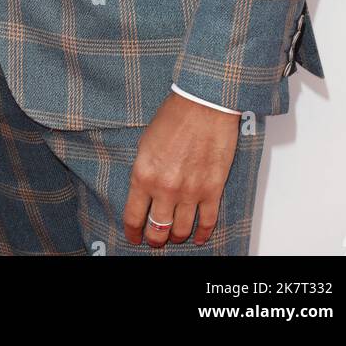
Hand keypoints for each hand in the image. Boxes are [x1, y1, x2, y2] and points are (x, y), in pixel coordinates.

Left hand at [123, 92, 239, 247]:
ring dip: (177, 237)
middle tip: (154, 240)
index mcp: (143, 175)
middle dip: (154, 239)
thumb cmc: (174, 117)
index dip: (133, 232)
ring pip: (181, 231)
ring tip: (175, 236)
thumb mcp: (145, 143)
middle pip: (157, 230)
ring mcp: (190, 192)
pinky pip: (207, 222)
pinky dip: (203, 233)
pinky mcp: (212, 190)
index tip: (134, 237)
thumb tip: (145, 192)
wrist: (203, 105)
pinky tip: (199, 236)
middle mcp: (165, 188)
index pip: (134, 216)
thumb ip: (144, 171)